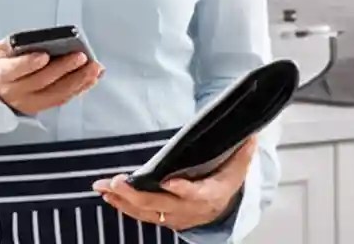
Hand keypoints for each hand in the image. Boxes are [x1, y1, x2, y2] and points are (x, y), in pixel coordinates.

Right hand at [0, 39, 103, 115]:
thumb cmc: (4, 63)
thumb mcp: (4, 49)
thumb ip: (22, 45)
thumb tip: (49, 41)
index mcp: (2, 73)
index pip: (16, 69)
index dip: (30, 63)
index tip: (44, 55)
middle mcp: (15, 91)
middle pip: (42, 81)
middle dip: (64, 68)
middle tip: (81, 57)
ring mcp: (29, 103)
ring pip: (56, 94)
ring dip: (78, 81)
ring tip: (94, 68)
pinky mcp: (41, 108)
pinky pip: (63, 99)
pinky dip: (79, 88)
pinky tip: (91, 78)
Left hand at [93, 135, 257, 230]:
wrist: (223, 208)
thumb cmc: (226, 179)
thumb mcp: (238, 165)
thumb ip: (242, 151)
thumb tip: (251, 134)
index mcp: (210, 195)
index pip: (196, 194)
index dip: (183, 190)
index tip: (169, 182)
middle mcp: (190, 210)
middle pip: (161, 205)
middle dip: (136, 195)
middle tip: (116, 182)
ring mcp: (174, 216)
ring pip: (146, 212)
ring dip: (122, 200)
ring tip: (103, 187)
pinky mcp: (162, 218)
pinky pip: (141, 215)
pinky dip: (123, 205)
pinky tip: (107, 195)